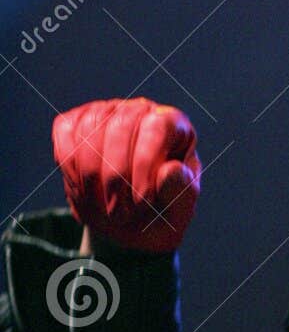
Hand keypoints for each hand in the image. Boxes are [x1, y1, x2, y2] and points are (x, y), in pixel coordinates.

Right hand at [52, 97, 200, 253]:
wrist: (128, 221)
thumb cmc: (160, 212)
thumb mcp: (179, 210)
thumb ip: (180, 191)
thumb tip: (170, 170)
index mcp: (173, 124)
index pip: (156, 126)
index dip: (145, 163)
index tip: (142, 201)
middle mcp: (140, 109)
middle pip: (121, 126)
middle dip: (116, 177)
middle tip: (119, 215)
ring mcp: (106, 111)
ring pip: (90, 129)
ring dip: (91, 176)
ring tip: (103, 211)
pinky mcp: (76, 121)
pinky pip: (66, 133)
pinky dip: (70, 167)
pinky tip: (83, 192)